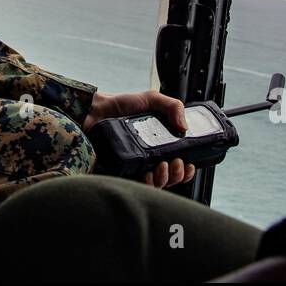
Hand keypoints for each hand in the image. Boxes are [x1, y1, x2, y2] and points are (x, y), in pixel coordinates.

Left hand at [82, 90, 196, 188]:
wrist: (96, 109)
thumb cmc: (121, 105)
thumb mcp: (151, 99)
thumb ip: (172, 106)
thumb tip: (185, 126)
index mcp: (159, 146)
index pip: (177, 166)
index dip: (186, 170)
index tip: (189, 164)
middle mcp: (149, 159)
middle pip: (170, 179)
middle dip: (177, 175)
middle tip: (176, 162)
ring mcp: (135, 167)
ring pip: (155, 185)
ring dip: (164, 180)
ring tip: (162, 166)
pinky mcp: (121, 172)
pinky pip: (135, 186)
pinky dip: (145, 184)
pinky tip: (147, 173)